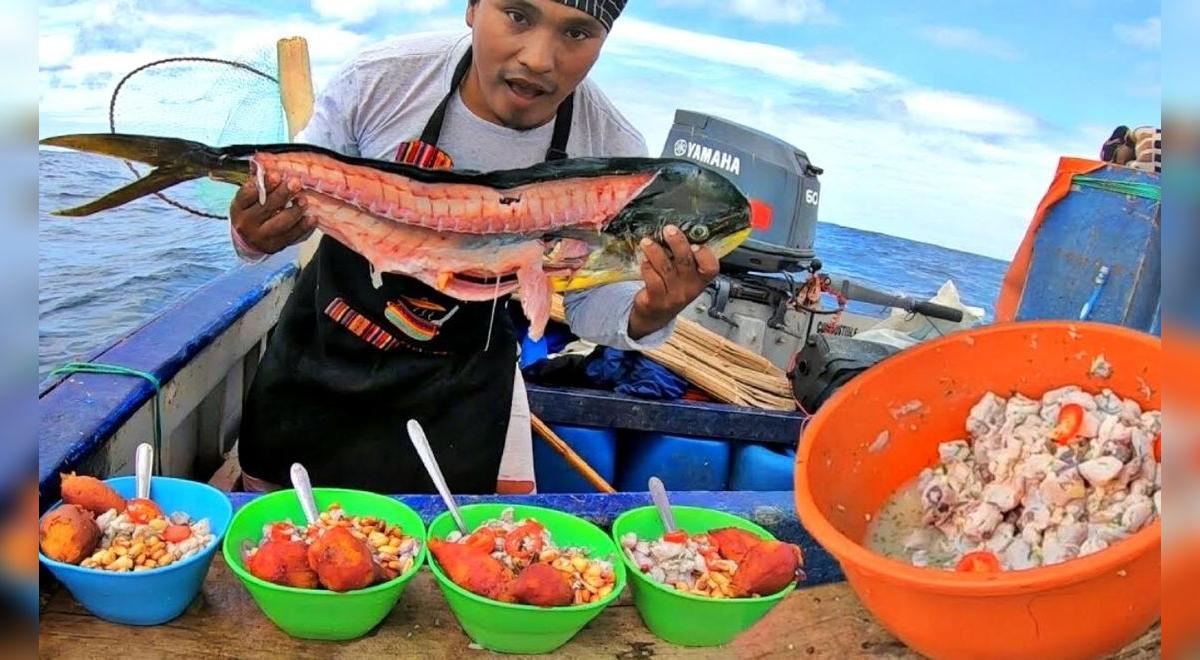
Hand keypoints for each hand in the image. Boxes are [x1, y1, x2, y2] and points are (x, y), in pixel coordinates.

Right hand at [229, 173, 314, 254]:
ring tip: (304, 200)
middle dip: (282, 194)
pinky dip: (304, 226)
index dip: (263, 184)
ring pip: (280, 223)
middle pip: (266, 208)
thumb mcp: (248, 198)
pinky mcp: (275, 246)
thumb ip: (259, 182)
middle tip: (295, 183)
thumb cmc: (251, 211)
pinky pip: (292, 236)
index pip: (248, 194)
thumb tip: (268, 162)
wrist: (248, 240)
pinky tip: (312, 217)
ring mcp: (261, 237)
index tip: (276, 174)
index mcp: (238, 207)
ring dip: (294, 211)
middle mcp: (247, 223)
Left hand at [628, 225, 719, 339]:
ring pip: (666, 269)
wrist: (655, 314)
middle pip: (686, 263)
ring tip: (647, 242)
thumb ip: (686, 257)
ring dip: (655, 252)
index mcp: (700, 279)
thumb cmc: (672, 288)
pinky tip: (643, 260)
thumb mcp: (686, 276)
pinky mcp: (655, 300)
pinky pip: (652, 281)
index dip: (705, 255)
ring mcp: (672, 296)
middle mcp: (689, 288)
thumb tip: (678, 229)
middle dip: (677, 243)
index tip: (695, 243)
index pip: (711, 268)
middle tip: (668, 230)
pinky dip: (647, 268)